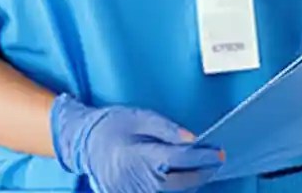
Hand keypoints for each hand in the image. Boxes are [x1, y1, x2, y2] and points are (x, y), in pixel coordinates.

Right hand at [51, 94, 223, 192]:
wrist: (82, 143)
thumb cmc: (110, 126)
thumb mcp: (137, 117)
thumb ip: (165, 128)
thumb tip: (192, 139)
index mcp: (140, 156)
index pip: (181, 159)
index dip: (203, 156)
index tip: (219, 153)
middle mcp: (140, 180)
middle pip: (182, 181)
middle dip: (202, 172)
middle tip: (215, 161)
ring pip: (174, 192)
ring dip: (190, 181)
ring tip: (200, 168)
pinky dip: (174, 187)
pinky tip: (181, 176)